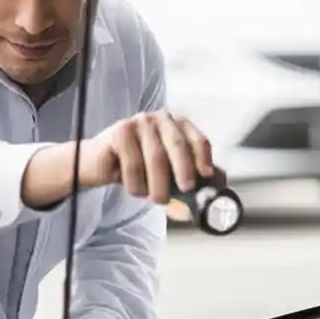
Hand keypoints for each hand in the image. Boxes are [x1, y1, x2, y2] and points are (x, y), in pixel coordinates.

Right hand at [80, 112, 221, 203]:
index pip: (198, 139)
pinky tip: (136, 189)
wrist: (99, 163)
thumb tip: (220, 184)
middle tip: (186, 190)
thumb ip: (193, 174)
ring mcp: (138, 123)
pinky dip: (137, 183)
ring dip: (158, 184)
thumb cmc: (137, 166)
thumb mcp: (168, 171)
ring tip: (156, 199)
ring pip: (155, 158)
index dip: (204, 159)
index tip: (207, 176)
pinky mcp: (119, 132)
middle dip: (184, 170)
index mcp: (178, 125)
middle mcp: (160, 119)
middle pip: (178, 145)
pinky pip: (133, 163)